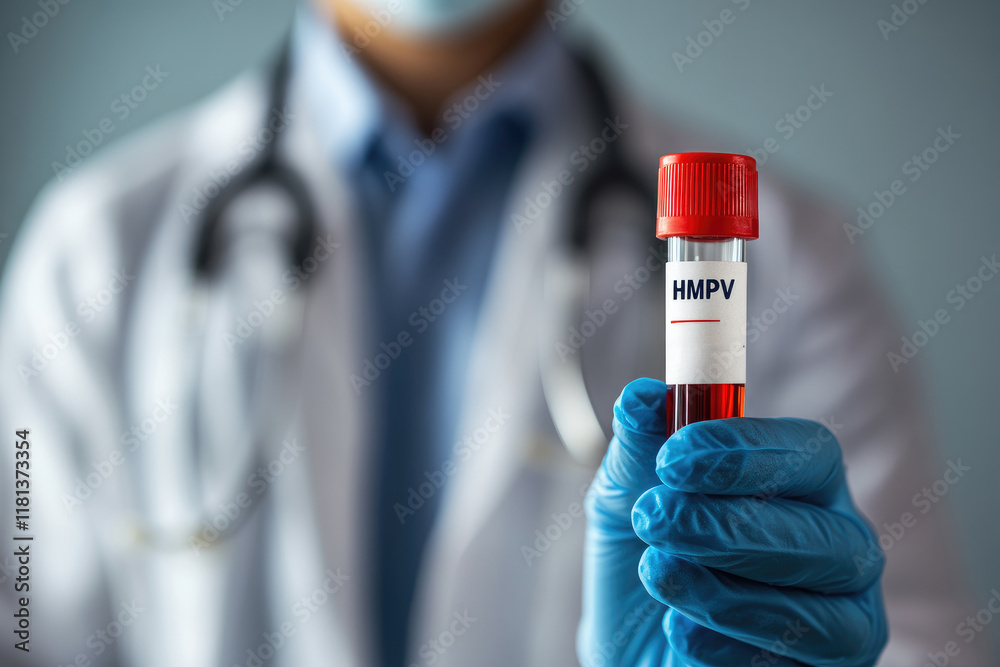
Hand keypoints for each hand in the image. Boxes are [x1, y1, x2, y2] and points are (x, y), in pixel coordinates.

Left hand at [578, 378, 887, 665]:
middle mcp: (840, 546)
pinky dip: (726, 644)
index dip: (744, 451)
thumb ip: (639, 448)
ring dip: (724, 588)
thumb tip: (641, 396)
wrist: (629, 650)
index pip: (809, 452)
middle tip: (654, 516)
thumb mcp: (626, 498)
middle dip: (726, 523)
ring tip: (657, 571)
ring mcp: (845, 619)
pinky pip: (796, 663)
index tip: (672, 457)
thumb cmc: (643, 558)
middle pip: (820, 531)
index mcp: (803, 484)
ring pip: (818, 607)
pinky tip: (678, 629)